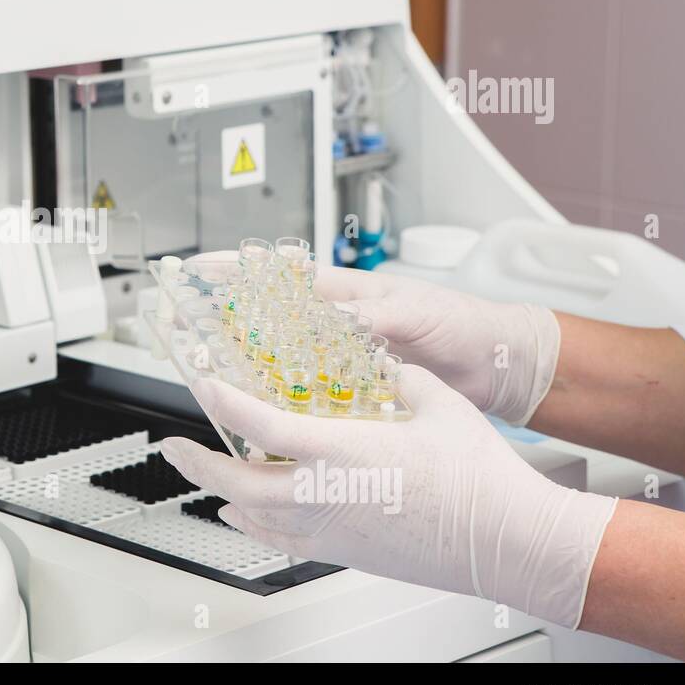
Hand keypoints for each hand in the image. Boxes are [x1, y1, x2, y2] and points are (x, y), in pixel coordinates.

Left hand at [160, 367, 616, 628]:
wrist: (506, 540)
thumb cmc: (477, 478)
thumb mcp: (436, 403)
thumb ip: (399, 377)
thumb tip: (383, 362)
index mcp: (342, 451)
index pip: (262, 425)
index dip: (224, 402)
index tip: (201, 384)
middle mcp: (325, 495)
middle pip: (238, 480)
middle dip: (198, 462)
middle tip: (173, 446)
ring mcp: (332, 528)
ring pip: (253, 516)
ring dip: (220, 492)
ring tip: (201, 475)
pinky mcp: (344, 550)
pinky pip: (281, 543)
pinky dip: (251, 528)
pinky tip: (241, 519)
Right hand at [186, 251, 559, 425]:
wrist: (497, 364)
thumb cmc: (461, 324)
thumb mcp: (414, 314)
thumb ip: (373, 317)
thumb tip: (337, 320)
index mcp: (344, 295)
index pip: (278, 275)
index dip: (235, 270)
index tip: (195, 269)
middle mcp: (334, 325)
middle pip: (264, 319)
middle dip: (222, 320)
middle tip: (187, 329)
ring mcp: (339, 358)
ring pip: (278, 360)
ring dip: (245, 366)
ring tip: (212, 374)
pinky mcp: (351, 390)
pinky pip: (305, 395)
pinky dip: (282, 402)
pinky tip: (263, 415)